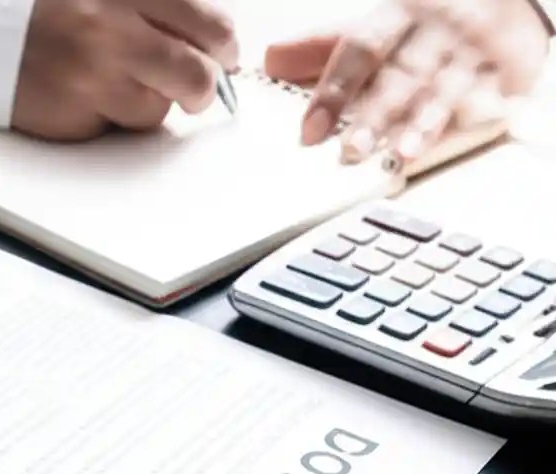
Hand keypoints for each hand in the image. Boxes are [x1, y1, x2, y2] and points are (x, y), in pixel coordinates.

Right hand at [12, 0, 238, 139]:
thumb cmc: (40, 5)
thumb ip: (153, 4)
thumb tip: (211, 37)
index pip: (209, 24)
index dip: (222, 46)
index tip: (222, 53)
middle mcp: (113, 28)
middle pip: (196, 75)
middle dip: (204, 87)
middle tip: (199, 87)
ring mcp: (91, 75)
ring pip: (157, 109)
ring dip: (150, 101)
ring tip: (120, 82)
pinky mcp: (71, 114)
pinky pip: (114, 125)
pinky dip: (109, 113)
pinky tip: (85, 91)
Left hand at [265, 0, 549, 163]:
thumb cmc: (426, 21)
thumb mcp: (377, 25)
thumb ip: (322, 48)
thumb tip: (271, 63)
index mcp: (396, 15)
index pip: (358, 52)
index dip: (333, 92)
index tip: (310, 132)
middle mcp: (435, 32)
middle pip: (401, 76)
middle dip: (375, 116)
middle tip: (350, 153)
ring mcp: (473, 51)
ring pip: (444, 91)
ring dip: (421, 126)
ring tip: (400, 155)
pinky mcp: (506, 71)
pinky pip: (487, 98)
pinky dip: (466, 124)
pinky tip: (446, 147)